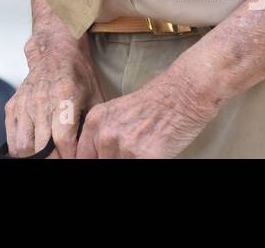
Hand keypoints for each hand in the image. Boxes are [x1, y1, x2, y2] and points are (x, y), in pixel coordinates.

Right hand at [4, 32, 103, 158]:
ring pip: (23, 146)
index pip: (63, 139)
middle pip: (42, 147)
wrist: (55, 51)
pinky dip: (20, 149)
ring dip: (34, 157)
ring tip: (47, 157)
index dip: (70, 156)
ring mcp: (24, 104)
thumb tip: (92, 147)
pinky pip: (11, 136)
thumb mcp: (95, 96)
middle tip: (62, 159)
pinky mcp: (13, 105)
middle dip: (54, 160)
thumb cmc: (77, 73)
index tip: (76, 160)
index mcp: (64, 98)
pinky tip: (31, 151)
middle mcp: (41, 102)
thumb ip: (92, 123)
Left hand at [74, 69, 219, 158]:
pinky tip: (153, 154)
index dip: (94, 161)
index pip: (82, 156)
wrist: (181, 95)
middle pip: (99, 163)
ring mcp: (122, 145)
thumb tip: (99, 156)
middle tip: (130, 154)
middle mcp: (104, 133)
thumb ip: (103, 135)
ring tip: (142, 152)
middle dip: (115, 161)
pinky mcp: (143, 156)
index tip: (104, 159)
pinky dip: (146, 164)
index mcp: (94, 121)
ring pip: (117, 167)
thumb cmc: (154, 105)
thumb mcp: (117, 114)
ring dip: (130, 163)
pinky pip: (136, 169)